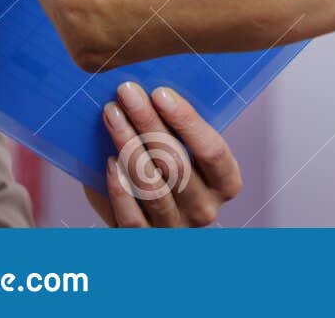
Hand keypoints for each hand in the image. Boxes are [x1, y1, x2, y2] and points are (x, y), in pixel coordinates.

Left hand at [82, 82, 242, 226]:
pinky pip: (131, 216)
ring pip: (151, 186)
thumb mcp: (191, 157)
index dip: (186, 121)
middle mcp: (205, 210)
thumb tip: (151, 92)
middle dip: (148, 122)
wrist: (156, 225)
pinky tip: (108, 161)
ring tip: (111, 114)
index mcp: (226, 184)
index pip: (212, 150)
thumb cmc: (174, 175)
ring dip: (128, 145)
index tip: (160, 92)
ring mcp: (175, 229)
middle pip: (176, 163)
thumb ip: (180, 134)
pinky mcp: (145, 243)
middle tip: (126, 92)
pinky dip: (119, 188)